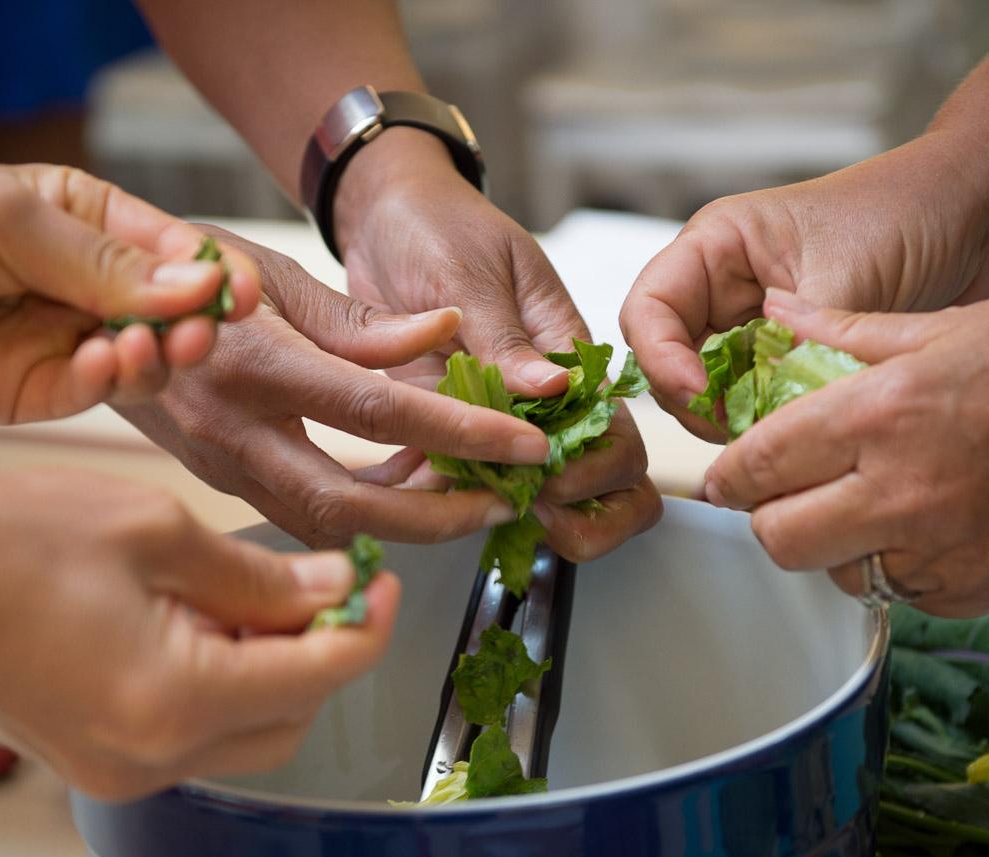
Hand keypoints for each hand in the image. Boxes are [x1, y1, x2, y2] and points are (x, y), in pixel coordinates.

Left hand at [0, 159, 261, 428]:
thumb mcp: (10, 220)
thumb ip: (105, 263)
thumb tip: (199, 286)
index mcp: (83, 220)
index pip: (170, 250)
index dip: (212, 273)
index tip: (241, 295)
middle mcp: (79, 284)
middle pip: (168, 311)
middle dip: (194, 323)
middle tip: (203, 332)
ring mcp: (56, 340)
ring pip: (140, 360)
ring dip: (156, 357)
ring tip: (148, 348)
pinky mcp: (28, 393)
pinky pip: (91, 395)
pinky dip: (107, 384)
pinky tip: (98, 365)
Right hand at [0, 470, 395, 800]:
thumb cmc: (5, 538)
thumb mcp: (157, 532)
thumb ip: (260, 575)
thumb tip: (333, 587)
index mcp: (175, 702)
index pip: (319, 674)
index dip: (367, 623)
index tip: (381, 577)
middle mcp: (152, 759)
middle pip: (292, 718)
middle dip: (322, 649)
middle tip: (321, 578)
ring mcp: (120, 770)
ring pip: (248, 732)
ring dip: (272, 668)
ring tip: (248, 589)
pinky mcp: (98, 759)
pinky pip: (195, 734)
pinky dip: (222, 683)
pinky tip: (203, 618)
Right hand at [114, 228, 561, 547]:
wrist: (84, 309)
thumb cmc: (185, 275)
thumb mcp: (273, 274)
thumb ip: (363, 322)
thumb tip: (445, 332)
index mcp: (256, 365)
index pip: (378, 415)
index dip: (461, 435)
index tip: (524, 447)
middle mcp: (234, 430)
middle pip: (352, 504)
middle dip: (439, 516)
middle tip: (499, 501)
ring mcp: (220, 468)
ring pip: (324, 527)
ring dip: (402, 525)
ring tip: (463, 499)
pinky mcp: (217, 484)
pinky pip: (299, 520)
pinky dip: (360, 519)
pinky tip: (402, 492)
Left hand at [335, 130, 662, 559]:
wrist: (379, 213)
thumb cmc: (438, 223)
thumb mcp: (471, 272)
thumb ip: (507, 337)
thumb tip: (557, 387)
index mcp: (563, 346)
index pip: (608, 422)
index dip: (593, 465)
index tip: (552, 477)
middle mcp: (536, 387)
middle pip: (587, 467)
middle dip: (572, 507)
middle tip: (523, 508)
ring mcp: (489, 407)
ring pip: (516, 480)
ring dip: (491, 505)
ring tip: (450, 511)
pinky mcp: (441, 415)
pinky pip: (447, 467)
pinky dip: (426, 487)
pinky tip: (398, 491)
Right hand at [619, 136, 988, 443]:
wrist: (982, 218)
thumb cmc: (911, 210)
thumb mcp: (842, 279)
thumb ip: (793, 350)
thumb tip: (764, 419)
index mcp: (717, 244)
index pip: (648, 309)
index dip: (661, 359)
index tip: (698, 394)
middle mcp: (725, 285)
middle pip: (668, 358)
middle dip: (693, 400)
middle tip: (735, 430)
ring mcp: (754, 325)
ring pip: (709, 388)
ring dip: (729, 417)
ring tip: (768, 434)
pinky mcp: (788, 359)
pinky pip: (755, 401)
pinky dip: (765, 422)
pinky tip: (792, 432)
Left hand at [700, 283, 988, 616]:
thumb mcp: (941, 325)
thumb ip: (843, 332)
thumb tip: (777, 312)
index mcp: (881, 414)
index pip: (760, 463)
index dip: (729, 475)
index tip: (726, 479)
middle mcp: (903, 490)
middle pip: (778, 538)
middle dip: (768, 519)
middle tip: (783, 499)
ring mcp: (941, 550)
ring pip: (837, 574)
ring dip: (834, 548)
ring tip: (867, 506)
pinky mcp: (975, 590)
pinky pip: (902, 595)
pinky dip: (898, 568)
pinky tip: (926, 526)